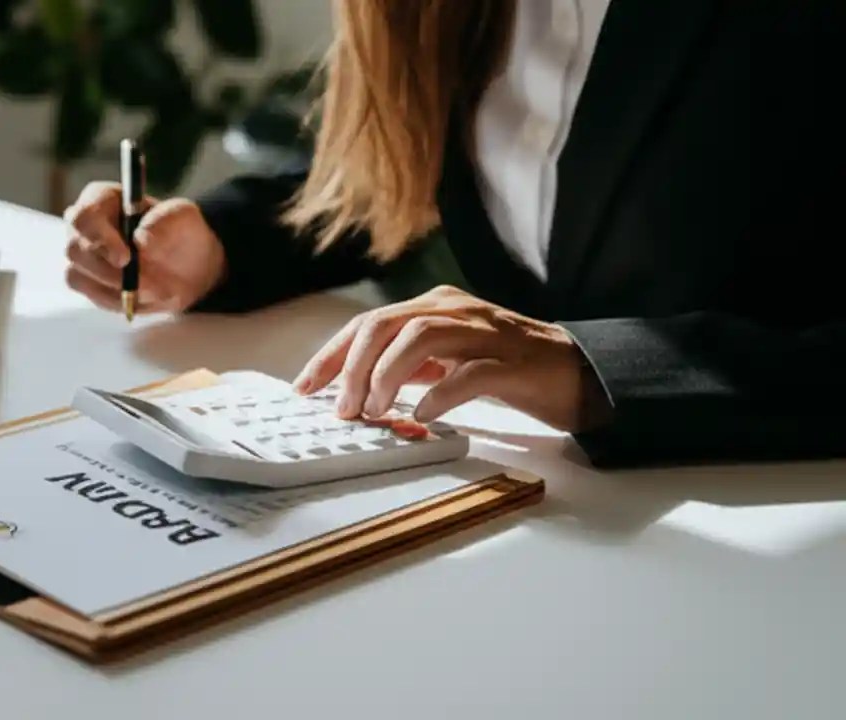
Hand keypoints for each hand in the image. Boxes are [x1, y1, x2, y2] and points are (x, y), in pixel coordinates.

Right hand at [63, 182, 226, 313]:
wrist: (188, 265)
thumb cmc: (180, 232)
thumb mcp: (183, 217)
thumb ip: (165, 221)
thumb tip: (141, 239)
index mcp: (101, 199)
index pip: (83, 217)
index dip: (99, 238)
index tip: (125, 257)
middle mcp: (83, 227)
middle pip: (73, 249)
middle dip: (105, 269)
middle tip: (137, 281)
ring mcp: (81, 256)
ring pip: (76, 274)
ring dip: (112, 287)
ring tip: (149, 288)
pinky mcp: (87, 282)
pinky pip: (91, 295)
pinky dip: (114, 299)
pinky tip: (138, 295)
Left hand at [293, 285, 599, 431]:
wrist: (581, 373)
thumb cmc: (509, 369)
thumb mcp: (448, 361)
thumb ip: (408, 366)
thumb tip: (357, 389)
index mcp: (436, 307)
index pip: (368, 323)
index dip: (331, 355)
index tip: (304, 387)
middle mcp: (457, 310)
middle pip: (387, 324)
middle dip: (353, 367)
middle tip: (342, 409)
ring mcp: (487, 332)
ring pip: (421, 338)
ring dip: (387, 376)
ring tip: (375, 411)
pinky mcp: (514, 361)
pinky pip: (470, 372)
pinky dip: (440, 393)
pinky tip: (422, 415)